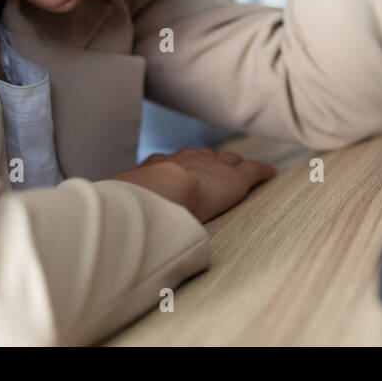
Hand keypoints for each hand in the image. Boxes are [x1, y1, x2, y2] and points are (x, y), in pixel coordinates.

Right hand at [111, 148, 275, 223]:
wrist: (164, 187)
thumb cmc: (142, 198)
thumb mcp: (130, 198)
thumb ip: (125, 207)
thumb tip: (111, 224)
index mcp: (162, 163)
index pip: (177, 162)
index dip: (184, 166)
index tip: (186, 170)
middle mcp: (188, 158)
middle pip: (204, 156)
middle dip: (210, 159)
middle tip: (216, 164)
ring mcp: (213, 165)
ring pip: (228, 161)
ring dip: (234, 164)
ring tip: (241, 166)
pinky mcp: (236, 177)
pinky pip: (253, 171)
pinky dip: (262, 172)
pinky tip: (271, 173)